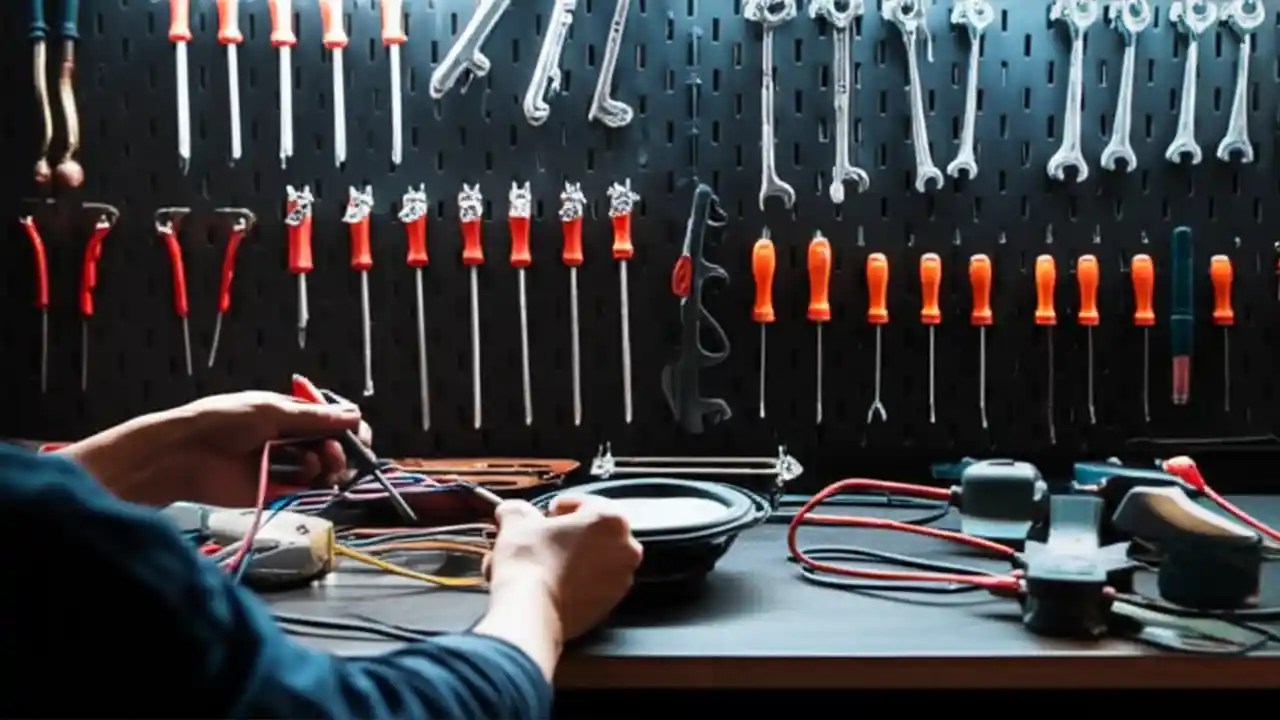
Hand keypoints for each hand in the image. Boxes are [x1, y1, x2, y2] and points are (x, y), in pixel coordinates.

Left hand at [61, 391, 371, 507]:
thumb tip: (355, 415)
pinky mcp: (275, 488)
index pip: (330, 418)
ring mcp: (283, 463)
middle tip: (336, 453)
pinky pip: (307, 486)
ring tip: (320, 465)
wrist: (183, 456)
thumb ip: (314, 418)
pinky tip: (308, 477)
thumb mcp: (271, 411)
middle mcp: (289, 437)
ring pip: (323, 467)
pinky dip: (314, 481)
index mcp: (288, 412)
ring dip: (329, 465)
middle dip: (341, 447)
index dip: (347, 426)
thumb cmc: (223, 422)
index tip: (358, 434)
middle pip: (331, 444)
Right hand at [485, 497, 643, 640]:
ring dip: (572, 559)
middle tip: (544, 539)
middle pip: (595, 534)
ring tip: (545, 563)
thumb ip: (518, 509)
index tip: (546, 515)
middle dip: (570, 535)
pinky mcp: (609, 606)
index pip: (586, 503)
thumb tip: (514, 511)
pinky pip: (592, 587)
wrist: (531, 612)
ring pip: (595, 561)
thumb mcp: (517, 521)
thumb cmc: (531, 561)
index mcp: (611, 519)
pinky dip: (575, 583)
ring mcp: (620, 580)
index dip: (561, 507)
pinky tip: (551, 584)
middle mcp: (625, 549)